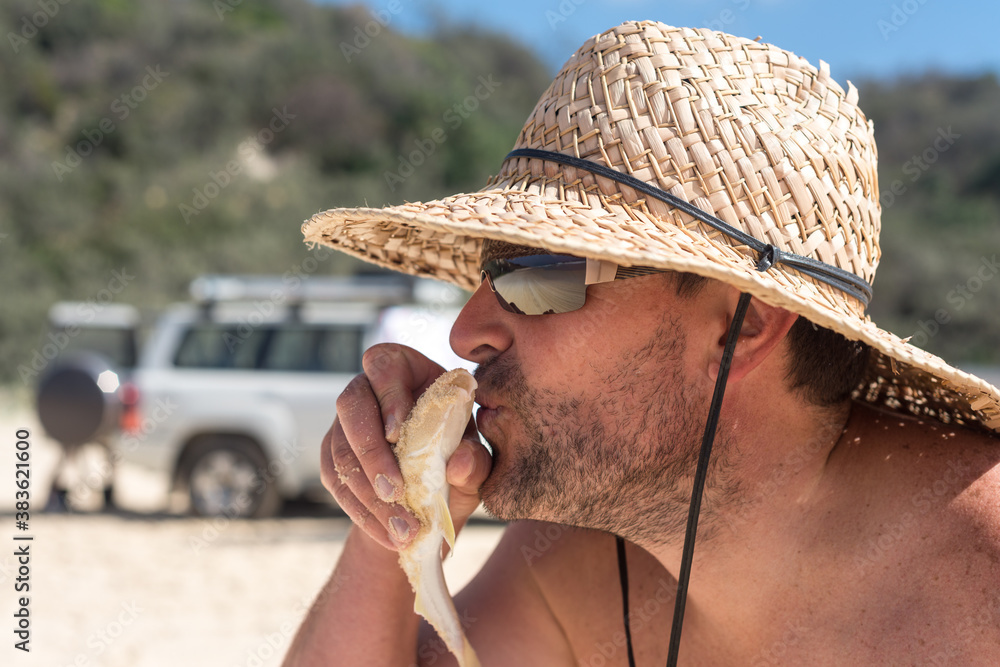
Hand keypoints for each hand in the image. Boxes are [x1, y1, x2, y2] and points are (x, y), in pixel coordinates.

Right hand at [321, 343, 491, 550]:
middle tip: (395, 490)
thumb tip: (460, 462)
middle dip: (370, 451)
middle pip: (351, 404)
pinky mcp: (334, 454)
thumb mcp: (476, 464)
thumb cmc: (460, 463)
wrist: (435, 500)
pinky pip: (335, 480)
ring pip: (340, 448)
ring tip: (402, 527)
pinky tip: (388, 534)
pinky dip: (361, 511)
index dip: (388, 394)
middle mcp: (371, 389)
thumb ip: (474, 461)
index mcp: (410, 372)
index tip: (398, 433)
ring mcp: (347, 422)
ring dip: (368, 491)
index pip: (385, 363)